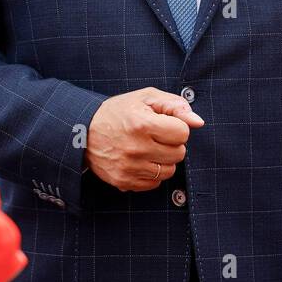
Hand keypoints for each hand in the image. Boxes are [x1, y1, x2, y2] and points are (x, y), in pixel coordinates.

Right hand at [84, 88, 204, 191]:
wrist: (83, 131)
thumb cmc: (118, 111)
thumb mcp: (145, 98)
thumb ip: (174, 105)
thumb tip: (198, 122)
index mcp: (142, 124)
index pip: (183, 133)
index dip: (176, 127)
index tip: (163, 124)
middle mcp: (136, 148)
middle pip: (179, 154)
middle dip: (171, 144)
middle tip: (155, 136)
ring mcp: (130, 167)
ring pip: (169, 171)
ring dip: (164, 160)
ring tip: (149, 148)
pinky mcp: (124, 181)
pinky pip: (155, 183)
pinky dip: (152, 172)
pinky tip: (141, 160)